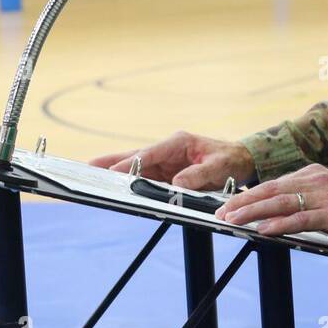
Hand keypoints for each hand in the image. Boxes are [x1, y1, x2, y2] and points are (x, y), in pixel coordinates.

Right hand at [89, 130, 255, 190]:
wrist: (240, 161)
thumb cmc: (230, 160)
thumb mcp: (217, 167)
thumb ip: (197, 175)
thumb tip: (176, 185)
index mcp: (178, 142)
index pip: (149, 153)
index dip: (130, 163)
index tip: (114, 172)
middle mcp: (167, 150)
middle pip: (134, 157)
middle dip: (111, 162)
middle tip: (87, 167)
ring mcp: (164, 161)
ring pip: (134, 166)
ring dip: (114, 171)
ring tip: (91, 175)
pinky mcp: (165, 172)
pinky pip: (143, 176)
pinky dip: (127, 180)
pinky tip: (112, 185)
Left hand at [215, 163, 327, 242]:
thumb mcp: (327, 192)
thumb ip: (304, 195)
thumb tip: (274, 209)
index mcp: (311, 174)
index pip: (272, 184)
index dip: (248, 195)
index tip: (228, 204)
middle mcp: (315, 181)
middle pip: (271, 191)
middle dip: (243, 202)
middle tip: (222, 212)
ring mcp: (324, 197)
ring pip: (280, 203)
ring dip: (253, 213)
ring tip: (234, 220)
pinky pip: (301, 219)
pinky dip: (279, 225)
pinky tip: (263, 230)